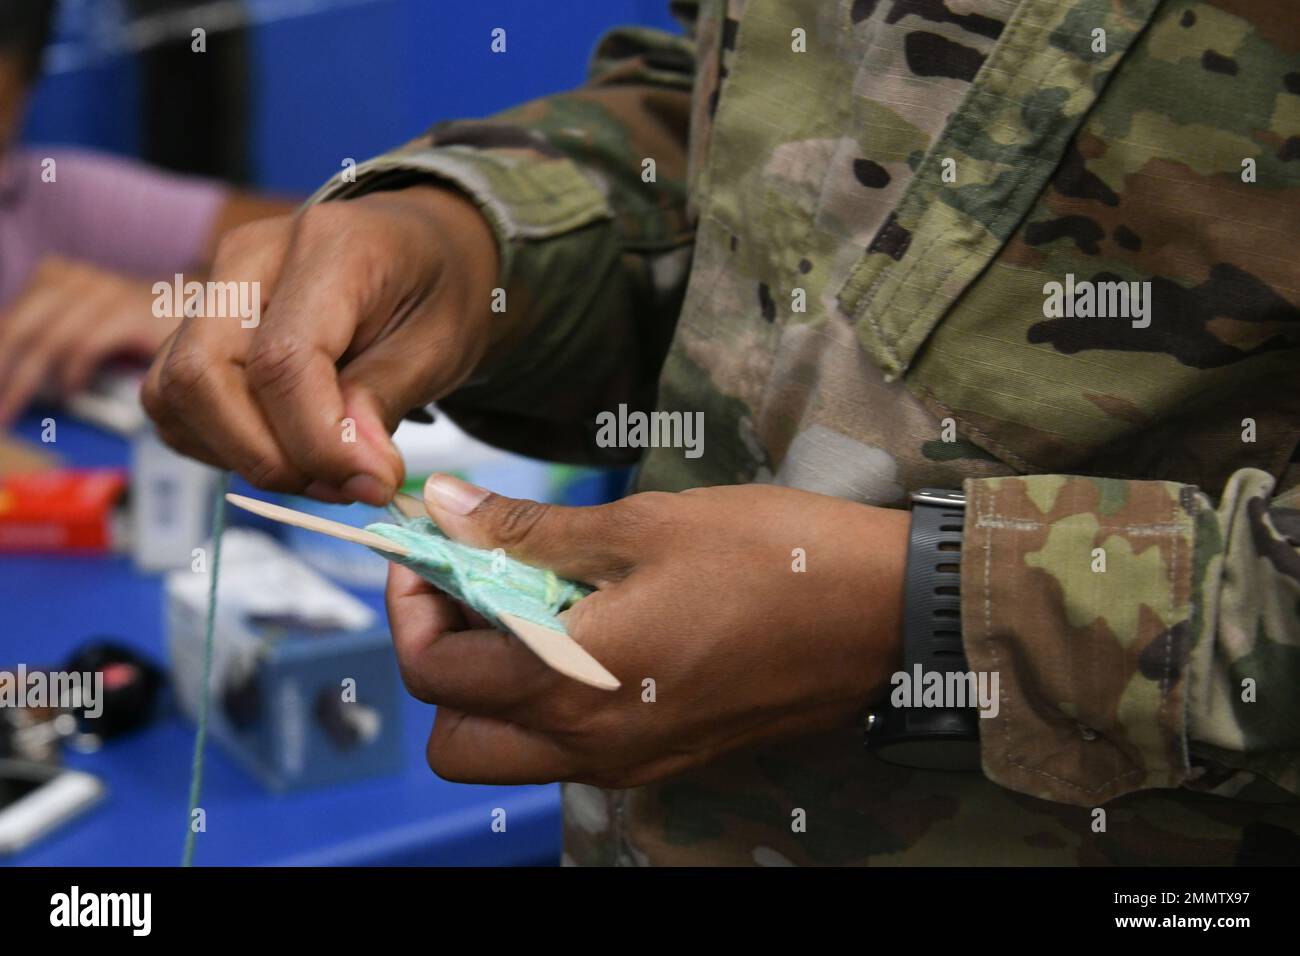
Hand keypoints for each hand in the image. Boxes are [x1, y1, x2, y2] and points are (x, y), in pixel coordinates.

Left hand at [0, 256, 176, 423]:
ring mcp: (109, 293)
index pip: (11, 316)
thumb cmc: (149, 327)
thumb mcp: (95, 323)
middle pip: (21, 325)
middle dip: (2, 368)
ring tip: (14, 409)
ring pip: (48, 337)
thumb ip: (60, 338)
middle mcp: (81, 279)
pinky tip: (66, 392)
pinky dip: (70, 371)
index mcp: (63, 277)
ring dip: (24, 379)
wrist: (218, 305)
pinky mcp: (134, 314)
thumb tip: (20, 377)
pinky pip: (86, 343)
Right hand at [141, 186, 500, 504]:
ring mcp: (213, 288)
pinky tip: (288, 448)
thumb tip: (355, 472)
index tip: (374, 483)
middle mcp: (251, 258)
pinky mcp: (195, 324)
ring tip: (324, 470)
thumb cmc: (436, 291)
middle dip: (269, 457)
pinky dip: (222, 446)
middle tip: (345, 485)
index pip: (282, 360)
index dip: (318, 441)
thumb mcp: (441, 343)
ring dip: (243, 457)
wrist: (421, 251)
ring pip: (176, 394)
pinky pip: (176, 404)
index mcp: (329, 247)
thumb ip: (386, 398)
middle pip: (202, 376)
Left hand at [386, 474, 908, 787]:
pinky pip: (575, 749)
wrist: (887, 616)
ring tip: (540, 602)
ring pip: (514, 753)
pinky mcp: (668, 758)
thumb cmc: (772, 556)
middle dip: (443, 667)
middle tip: (477, 589)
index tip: (433, 550)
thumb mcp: (644, 527)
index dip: (412, 608)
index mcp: (575, 686)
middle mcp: (593, 747)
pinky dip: (553, 699)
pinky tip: (596, 627)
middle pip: (458, 743)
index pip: (436, 675)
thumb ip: (531, 529)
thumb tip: (445, 507)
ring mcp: (633, 763)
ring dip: (497, 687)